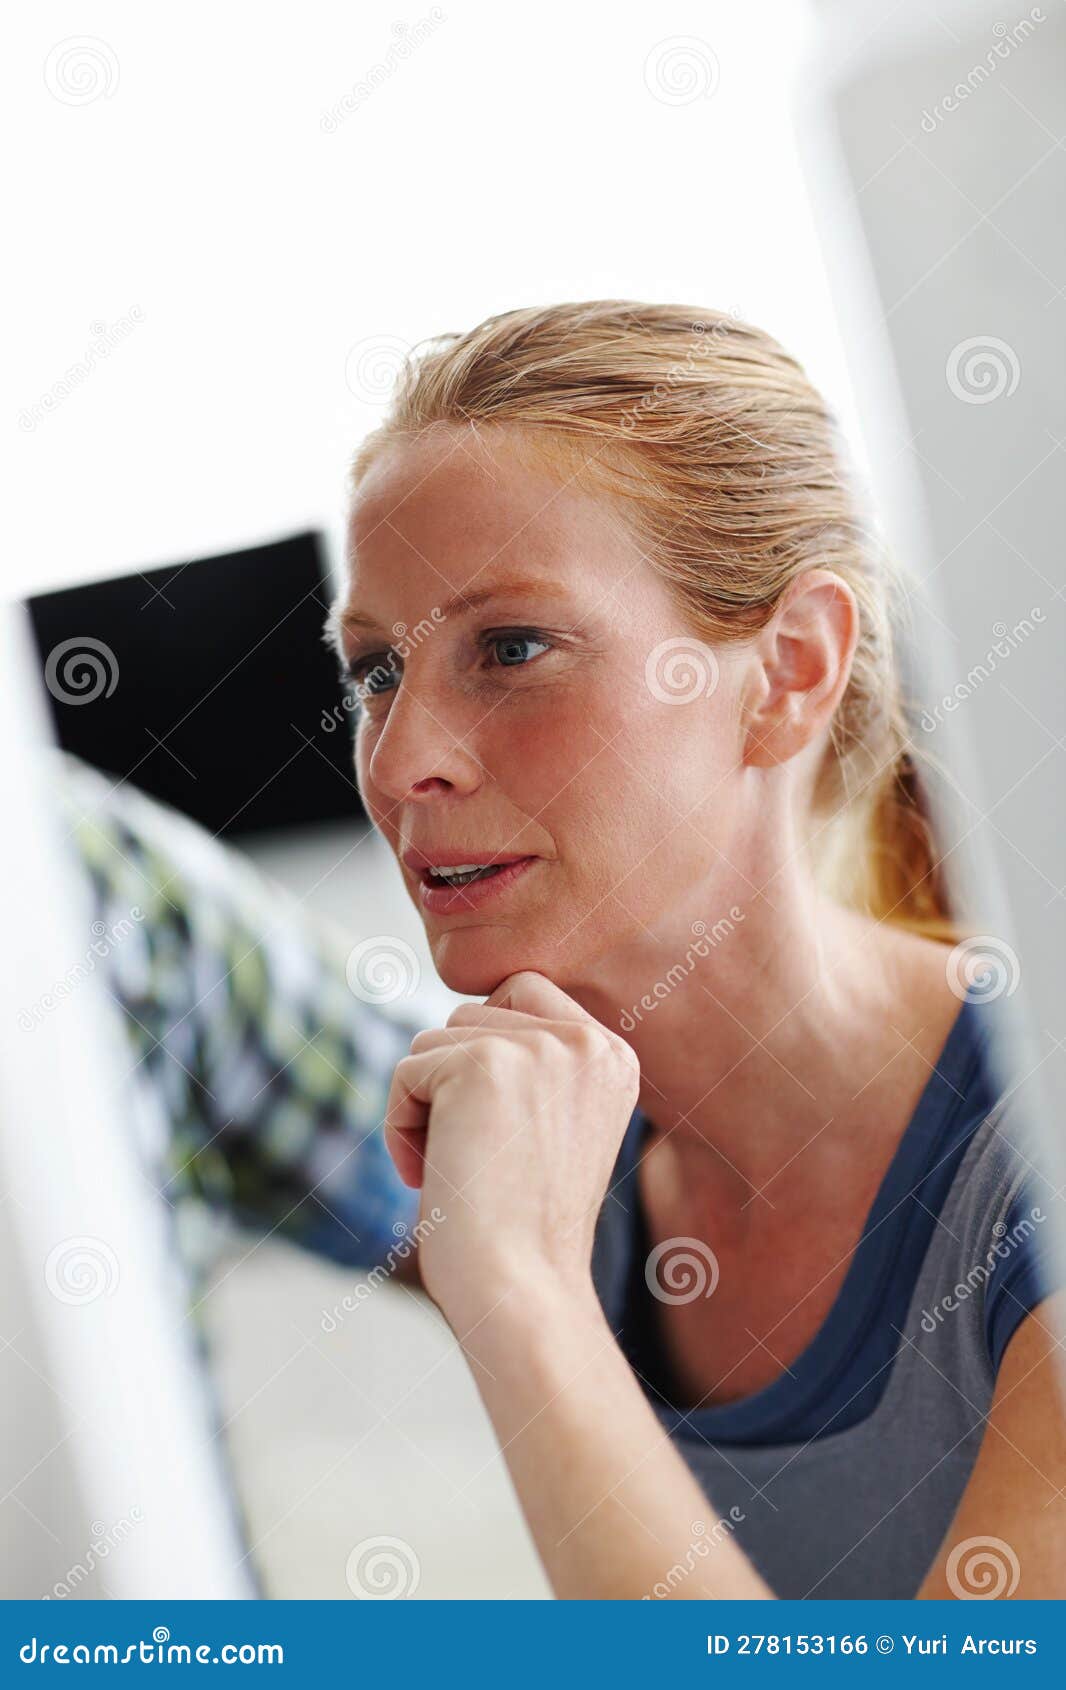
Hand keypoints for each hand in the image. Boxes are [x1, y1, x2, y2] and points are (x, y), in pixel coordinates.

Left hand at [383, 971, 640, 1332]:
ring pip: (434, 1041)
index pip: (524, 992)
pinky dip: (398, 1125)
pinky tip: (427, 1173)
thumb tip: (465, 1015)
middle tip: (469, 1153)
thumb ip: (531, 1065)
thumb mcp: (554, 1129)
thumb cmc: (526, 1230)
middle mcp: (588, 1040)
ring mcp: (538, 1047)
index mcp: (614, 1055)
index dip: (485, 1047)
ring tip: (452, 1168)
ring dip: (423, 1105)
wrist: (523, 1290)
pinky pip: (407, 1071)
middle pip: (472, 1015)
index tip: (488, 1126)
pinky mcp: (482, 1064)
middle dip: (450, 1082)